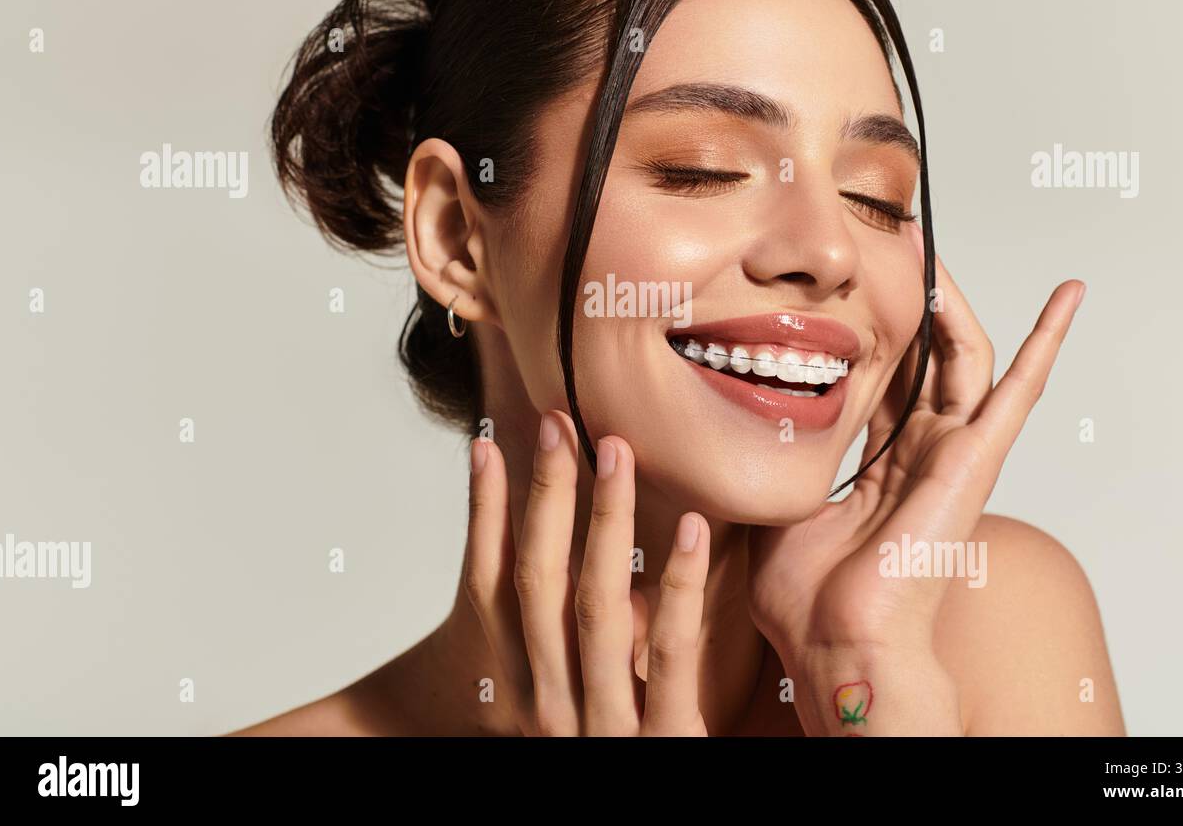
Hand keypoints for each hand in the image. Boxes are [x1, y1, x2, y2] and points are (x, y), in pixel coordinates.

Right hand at [463, 410, 710, 735]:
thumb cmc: (618, 759)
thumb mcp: (584, 706)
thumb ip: (586, 647)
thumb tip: (593, 568)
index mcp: (528, 690)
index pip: (493, 584)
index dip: (488, 512)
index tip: (492, 442)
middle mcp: (552, 705)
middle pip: (537, 584)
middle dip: (546, 499)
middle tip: (560, 423)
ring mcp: (604, 726)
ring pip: (597, 608)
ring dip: (606, 524)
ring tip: (618, 454)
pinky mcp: (665, 747)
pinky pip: (672, 658)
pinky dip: (682, 589)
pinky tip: (695, 531)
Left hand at [748, 239, 1084, 663]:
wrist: (836, 641)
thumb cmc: (808, 596)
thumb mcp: (781, 500)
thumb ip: (779, 456)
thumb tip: (740, 424)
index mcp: (884, 464)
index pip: (888, 379)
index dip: (876, 330)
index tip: (855, 284)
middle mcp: (924, 453)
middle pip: (929, 358)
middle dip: (914, 299)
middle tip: (896, 241)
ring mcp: (955, 453)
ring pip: (965, 357)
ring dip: (953, 301)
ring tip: (931, 247)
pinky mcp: (977, 458)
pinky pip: (1020, 388)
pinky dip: (1048, 340)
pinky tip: (1068, 296)